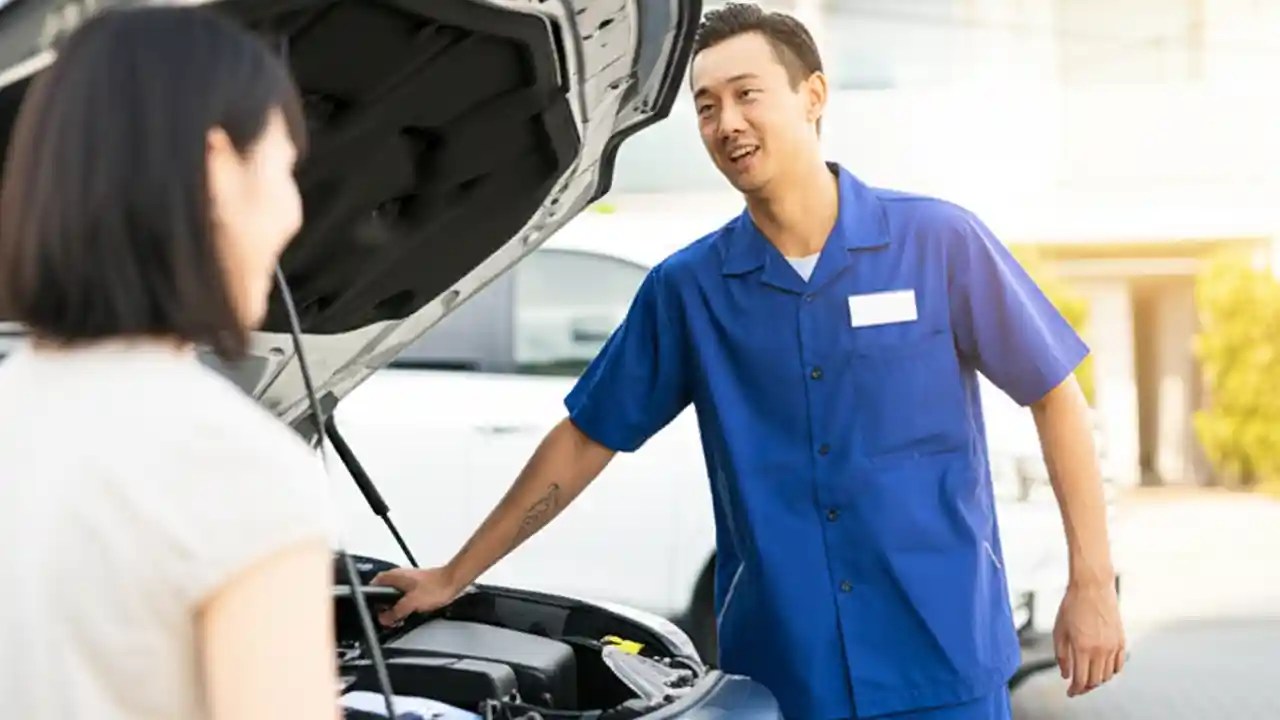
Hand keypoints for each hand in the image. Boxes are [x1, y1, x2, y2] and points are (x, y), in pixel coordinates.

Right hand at [369, 565, 463, 626]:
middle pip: (383, 591)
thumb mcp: (411, 603)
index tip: (373, 609)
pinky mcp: (417, 587)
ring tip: (397, 616)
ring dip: (395, 606)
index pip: (373, 584)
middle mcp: (400, 576)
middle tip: (385, 616)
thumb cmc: (436, 586)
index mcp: (394, 576)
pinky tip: (409, 612)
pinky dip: (404, 605)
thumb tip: (384, 618)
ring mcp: (408, 581)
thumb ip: (395, 612)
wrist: (452, 582)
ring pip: (394, 595)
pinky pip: (405, 597)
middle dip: (383, 605)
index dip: (370, 598)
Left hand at [1053, 579, 1125, 696]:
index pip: (1081, 680)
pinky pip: (1119, 664)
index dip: (1075, 690)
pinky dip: (1111, 671)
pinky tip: (1103, 670)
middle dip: (1085, 688)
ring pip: (1108, 675)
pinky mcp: (1121, 640)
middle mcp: (1100, 650)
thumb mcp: (1059, 631)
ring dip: (1098, 680)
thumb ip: (1062, 655)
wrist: (1092, 587)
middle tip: (1077, 688)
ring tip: (1088, 678)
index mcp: (1082, 648)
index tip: (1070, 693)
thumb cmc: (1071, 606)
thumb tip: (1065, 675)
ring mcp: (1113, 645)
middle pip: (1096, 681)